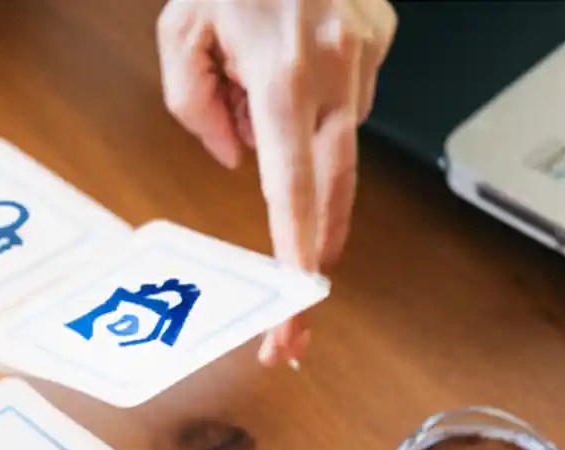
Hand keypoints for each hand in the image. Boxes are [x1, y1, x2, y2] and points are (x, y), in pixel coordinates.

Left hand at [157, 0, 395, 365]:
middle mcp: (338, 70)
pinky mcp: (383, 40)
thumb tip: (236, 158)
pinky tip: (288, 59)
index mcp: (284, 74)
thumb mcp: (181, 34)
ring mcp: (368, 54)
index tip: (299, 301)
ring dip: (296, 137)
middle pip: (334, 186)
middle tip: (298, 300)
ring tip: (252, 79)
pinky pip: (346, 97)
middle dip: (316, 247)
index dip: (297, 253)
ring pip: (333, 137)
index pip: (292, 188)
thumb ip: (199, 108)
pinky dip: (315, 99)